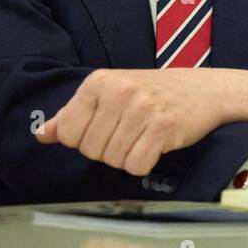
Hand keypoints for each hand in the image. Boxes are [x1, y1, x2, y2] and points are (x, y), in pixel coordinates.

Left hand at [34, 68, 227, 175]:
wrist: (205, 90)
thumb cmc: (154, 92)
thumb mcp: (110, 93)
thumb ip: (74, 114)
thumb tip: (42, 135)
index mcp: (99, 81)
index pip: (68, 133)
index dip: (85, 141)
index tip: (105, 130)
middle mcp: (118, 91)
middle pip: (90, 150)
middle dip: (107, 151)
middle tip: (129, 133)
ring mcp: (141, 108)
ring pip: (113, 160)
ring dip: (127, 157)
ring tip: (143, 137)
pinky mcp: (162, 127)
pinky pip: (136, 166)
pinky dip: (144, 163)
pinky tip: (155, 146)